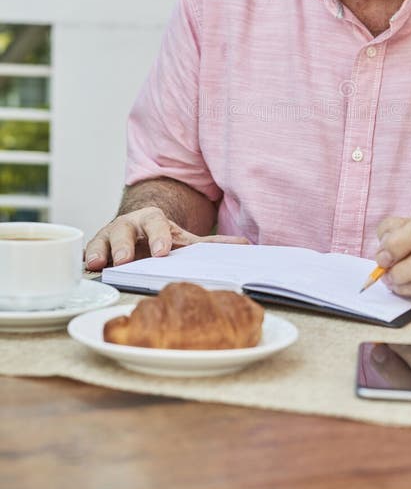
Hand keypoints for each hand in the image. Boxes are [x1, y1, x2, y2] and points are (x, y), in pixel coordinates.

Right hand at [84, 206, 248, 270]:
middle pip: (124, 230)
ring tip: (99, 264)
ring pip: (102, 239)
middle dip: (124, 244)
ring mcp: (110, 236)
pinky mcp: (97, 249)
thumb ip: (212, 244)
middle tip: (125, 261)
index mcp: (154, 219)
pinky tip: (86, 268)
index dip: (159, 236)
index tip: (163, 252)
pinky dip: (87, 259)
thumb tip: (246, 245)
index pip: (156, 223)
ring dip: (101, 251)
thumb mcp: (186, 241)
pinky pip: (89, 252)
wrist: (138, 231)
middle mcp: (130, 224)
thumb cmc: (162, 238)